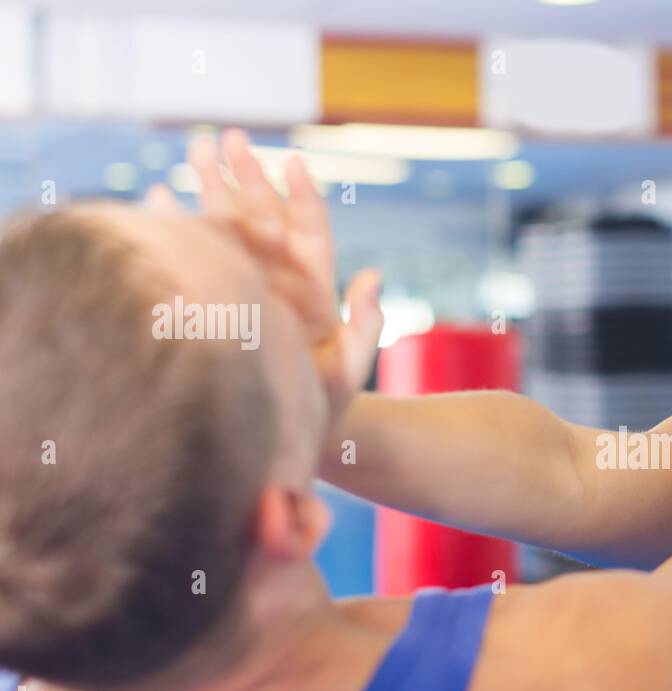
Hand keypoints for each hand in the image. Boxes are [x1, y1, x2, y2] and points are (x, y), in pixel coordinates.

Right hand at [185, 129, 383, 429]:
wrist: (284, 435)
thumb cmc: (324, 405)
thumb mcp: (350, 367)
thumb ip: (364, 325)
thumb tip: (373, 276)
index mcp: (314, 287)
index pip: (309, 230)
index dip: (301, 196)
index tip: (292, 161)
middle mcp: (277, 278)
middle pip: (263, 216)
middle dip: (246, 175)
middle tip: (230, 136)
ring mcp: (244, 285)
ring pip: (227, 227)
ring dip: (210, 187)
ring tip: (194, 147)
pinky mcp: (213, 299)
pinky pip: (196, 257)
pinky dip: (178, 228)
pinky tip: (159, 198)